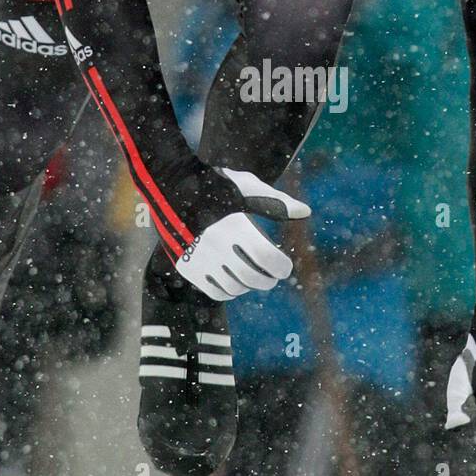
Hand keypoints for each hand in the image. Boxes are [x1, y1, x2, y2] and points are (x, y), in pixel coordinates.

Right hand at [174, 168, 309, 301]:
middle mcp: (217, 245)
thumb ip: (276, 201)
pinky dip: (229, 291)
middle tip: (272, 276)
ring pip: (234, 287)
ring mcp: (200, 258)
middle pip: (253, 277)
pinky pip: (214, 292)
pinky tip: (234, 282)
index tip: (285, 268)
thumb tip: (306, 212)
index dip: (281, 267)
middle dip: (268, 280)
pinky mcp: (186, 267)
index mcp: (235, 225)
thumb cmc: (215, 184)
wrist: (169, 187)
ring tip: (253, 277)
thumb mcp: (246, 186)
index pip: (267, 259)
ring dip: (249, 286)